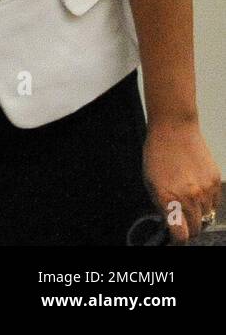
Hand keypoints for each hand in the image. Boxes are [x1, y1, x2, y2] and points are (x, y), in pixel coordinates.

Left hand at [143, 118, 220, 242]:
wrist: (174, 129)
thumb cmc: (157, 153)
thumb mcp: (150, 181)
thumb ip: (162, 205)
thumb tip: (171, 223)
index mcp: (171, 198)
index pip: (181, 234)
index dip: (178, 239)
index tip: (175, 238)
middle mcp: (191, 197)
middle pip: (195, 228)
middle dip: (187, 228)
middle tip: (180, 220)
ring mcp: (206, 190)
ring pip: (206, 217)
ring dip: (197, 215)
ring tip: (186, 201)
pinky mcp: (216, 182)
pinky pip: (213, 203)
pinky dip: (206, 203)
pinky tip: (195, 190)